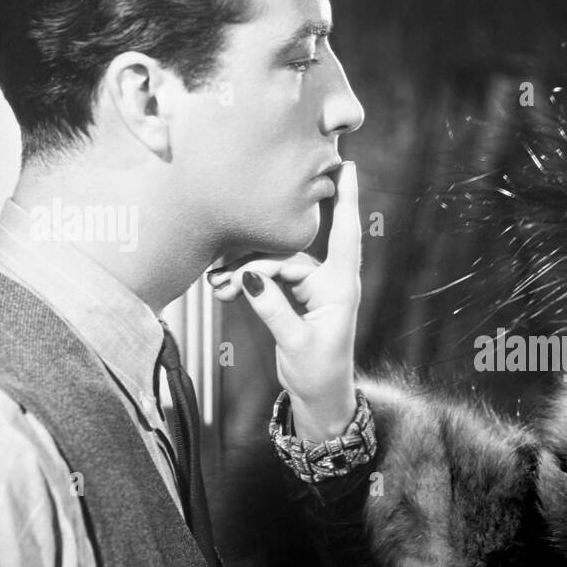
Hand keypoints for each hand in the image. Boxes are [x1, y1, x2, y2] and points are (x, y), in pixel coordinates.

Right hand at [207, 161, 360, 439]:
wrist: (321, 398)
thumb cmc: (319, 373)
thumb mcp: (296, 343)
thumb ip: (274, 309)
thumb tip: (250, 278)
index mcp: (340, 288)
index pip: (344, 235)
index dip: (346, 200)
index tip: (349, 167)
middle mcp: (329, 282)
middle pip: (288, 253)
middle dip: (254, 261)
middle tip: (221, 275)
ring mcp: (313, 288)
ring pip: (273, 265)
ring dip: (245, 274)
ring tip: (218, 287)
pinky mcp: (297, 297)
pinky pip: (269, 280)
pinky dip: (248, 284)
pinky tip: (225, 290)